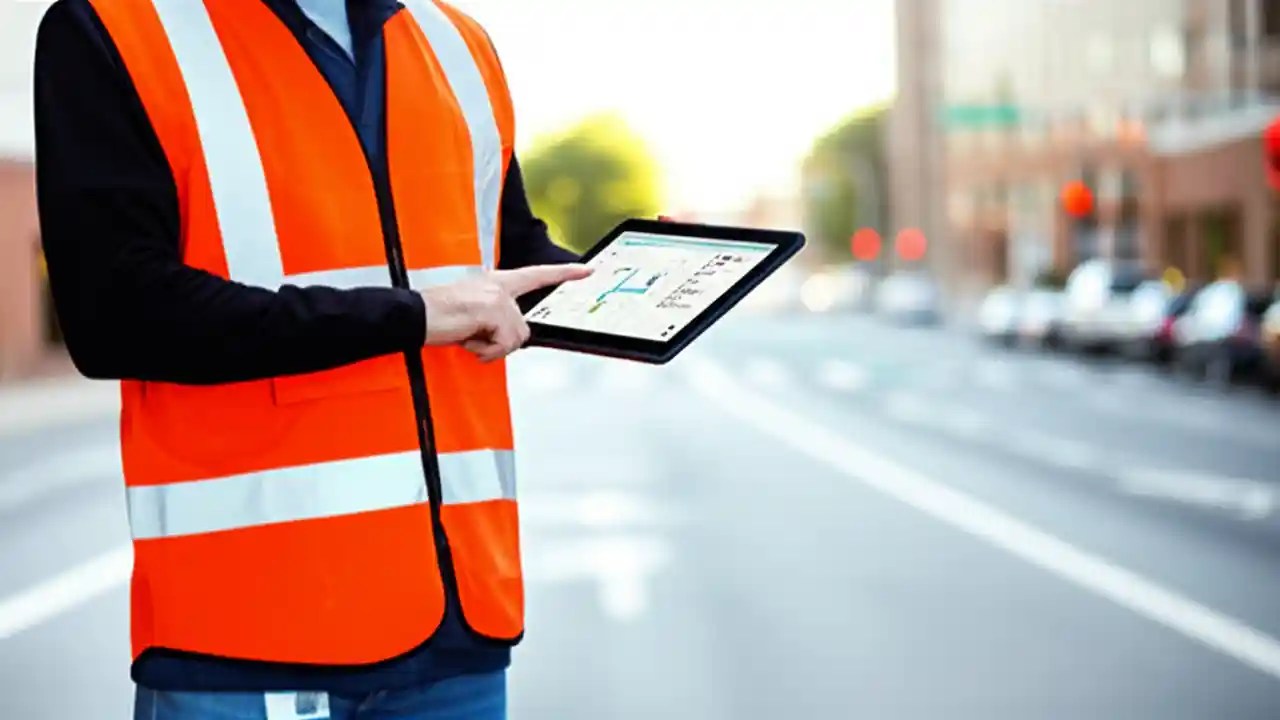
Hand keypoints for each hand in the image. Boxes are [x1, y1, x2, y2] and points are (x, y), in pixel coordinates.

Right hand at [420, 264, 592, 361]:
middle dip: (500, 343)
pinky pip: (503, 344)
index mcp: (496, 282)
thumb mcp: (472, 312)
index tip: (587, 270)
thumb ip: (495, 317)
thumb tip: (509, 336)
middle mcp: (500, 286)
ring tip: (466, 336)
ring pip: (515, 339)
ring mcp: (498, 297)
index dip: (563, 273)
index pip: (536, 275)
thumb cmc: (437, 316)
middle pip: (523, 329)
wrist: (413, 315)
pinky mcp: (493, 311)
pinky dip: (485, 351)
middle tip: (471, 337)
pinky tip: (466, 339)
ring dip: (491, 347)